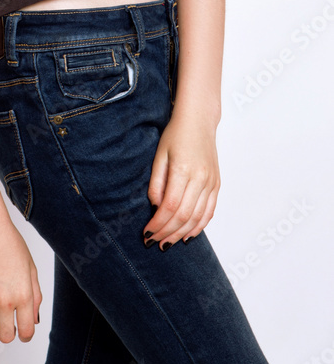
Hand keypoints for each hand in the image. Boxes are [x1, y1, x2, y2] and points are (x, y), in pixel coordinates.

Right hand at [0, 216, 41, 342]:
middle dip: (10, 332)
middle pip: (6, 336)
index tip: (24, 332)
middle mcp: (4, 300)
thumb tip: (34, 318)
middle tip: (10, 323)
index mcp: (23, 295)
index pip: (27, 331)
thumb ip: (35, 295)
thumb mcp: (31, 268)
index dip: (27, 335)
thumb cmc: (10, 244)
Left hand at [144, 106, 220, 248]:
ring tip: (167, 242)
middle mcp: (201, 178)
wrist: (199, 121)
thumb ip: (157, 182)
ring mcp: (211, 182)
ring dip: (181, 233)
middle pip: (184, 216)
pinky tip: (187, 234)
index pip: (170, 206)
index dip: (158, 223)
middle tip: (154, 242)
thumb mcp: (159, 155)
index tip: (147, 233)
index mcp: (184, 170)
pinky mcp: (216, 184)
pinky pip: (209, 211)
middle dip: (167, 232)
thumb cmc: (175, 135)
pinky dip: (199, 226)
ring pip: (198, 217)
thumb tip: (155, 207)